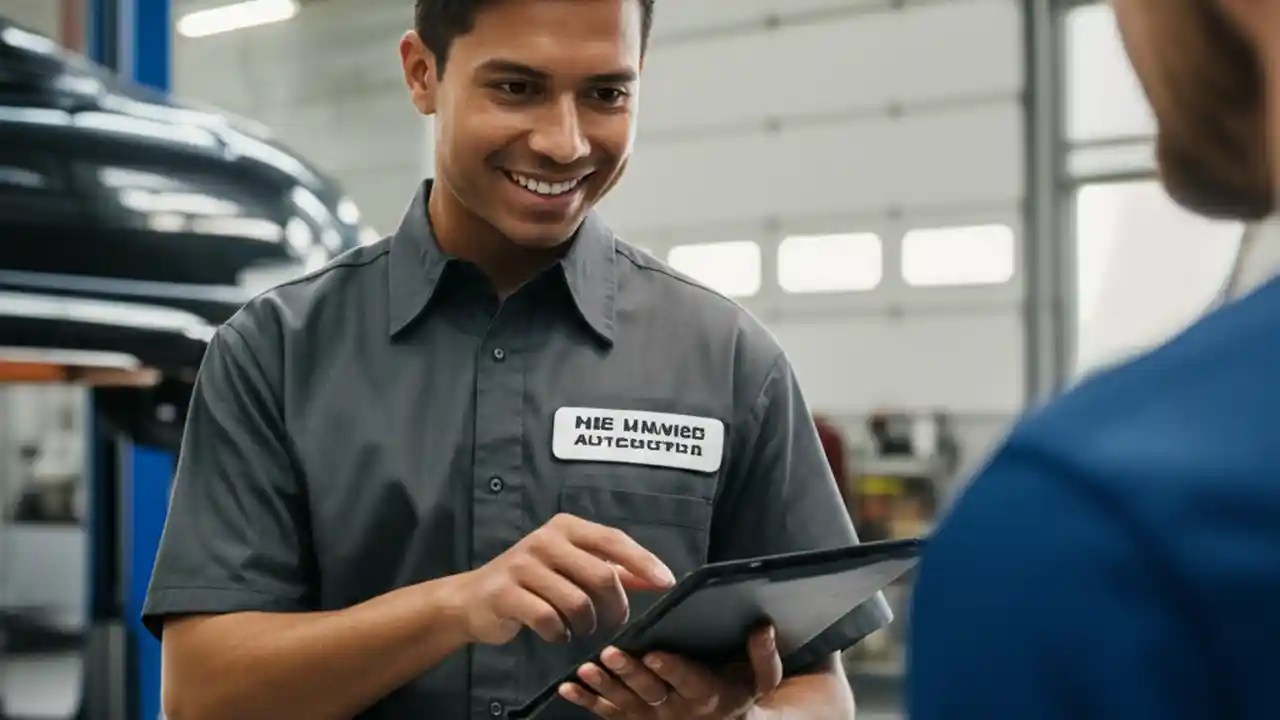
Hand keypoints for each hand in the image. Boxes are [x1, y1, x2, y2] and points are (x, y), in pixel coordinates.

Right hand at [456, 513, 675, 645]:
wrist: (472, 598)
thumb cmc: (531, 581)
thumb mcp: (570, 566)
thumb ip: (611, 569)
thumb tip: (654, 577)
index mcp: (565, 527)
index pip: (612, 539)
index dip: (642, 561)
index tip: (665, 582)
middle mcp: (545, 540)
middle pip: (600, 575)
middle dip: (615, 606)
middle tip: (615, 621)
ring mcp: (523, 565)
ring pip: (577, 601)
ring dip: (587, 624)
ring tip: (582, 629)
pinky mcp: (506, 593)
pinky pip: (549, 619)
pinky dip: (559, 633)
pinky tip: (557, 634)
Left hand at [559, 625, 783, 718]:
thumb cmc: (740, 694)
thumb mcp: (761, 679)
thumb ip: (764, 655)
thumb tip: (762, 626)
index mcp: (707, 695)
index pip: (688, 680)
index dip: (671, 668)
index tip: (654, 652)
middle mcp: (677, 710)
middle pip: (650, 691)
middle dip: (629, 672)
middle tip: (610, 653)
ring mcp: (652, 719)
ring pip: (624, 703)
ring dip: (602, 687)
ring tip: (583, 670)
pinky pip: (607, 714)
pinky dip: (586, 702)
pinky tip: (567, 689)